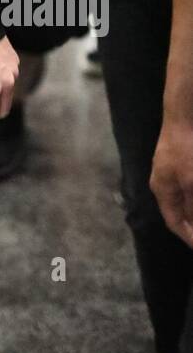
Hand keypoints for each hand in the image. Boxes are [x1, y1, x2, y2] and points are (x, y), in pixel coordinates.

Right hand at [151, 119, 192, 246]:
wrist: (185, 116)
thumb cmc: (186, 150)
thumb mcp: (191, 182)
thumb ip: (192, 205)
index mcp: (162, 190)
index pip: (174, 222)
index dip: (188, 237)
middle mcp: (165, 183)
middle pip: (179, 211)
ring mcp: (174, 171)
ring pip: (187, 198)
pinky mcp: (184, 162)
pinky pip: (190, 186)